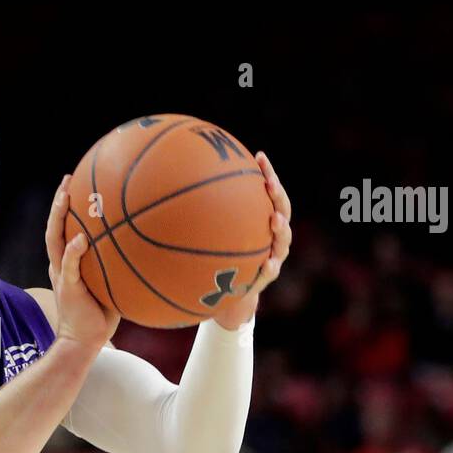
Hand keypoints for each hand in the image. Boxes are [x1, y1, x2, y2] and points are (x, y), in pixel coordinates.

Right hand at [46, 174, 120, 349]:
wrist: (83, 341)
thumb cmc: (100, 315)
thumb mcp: (110, 284)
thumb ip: (117, 265)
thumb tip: (146, 248)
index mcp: (67, 263)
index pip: (63, 229)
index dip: (66, 207)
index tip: (74, 184)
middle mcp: (60, 265)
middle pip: (53, 227)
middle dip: (59, 202)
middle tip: (67, 179)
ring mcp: (62, 275)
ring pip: (55, 240)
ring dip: (59, 217)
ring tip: (66, 196)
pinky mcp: (69, 288)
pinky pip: (69, 266)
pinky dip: (73, 251)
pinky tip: (80, 237)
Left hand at [212, 151, 291, 329]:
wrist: (224, 296)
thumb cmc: (215, 259)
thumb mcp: (208, 237)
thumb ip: (199, 216)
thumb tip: (170, 186)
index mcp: (260, 219)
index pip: (268, 192)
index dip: (266, 173)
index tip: (258, 156)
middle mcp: (271, 235)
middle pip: (282, 210)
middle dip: (277, 196)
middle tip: (269, 184)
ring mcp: (272, 256)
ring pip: (283, 240)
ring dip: (281, 229)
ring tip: (275, 220)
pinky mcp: (265, 278)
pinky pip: (270, 272)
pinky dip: (270, 267)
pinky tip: (267, 263)